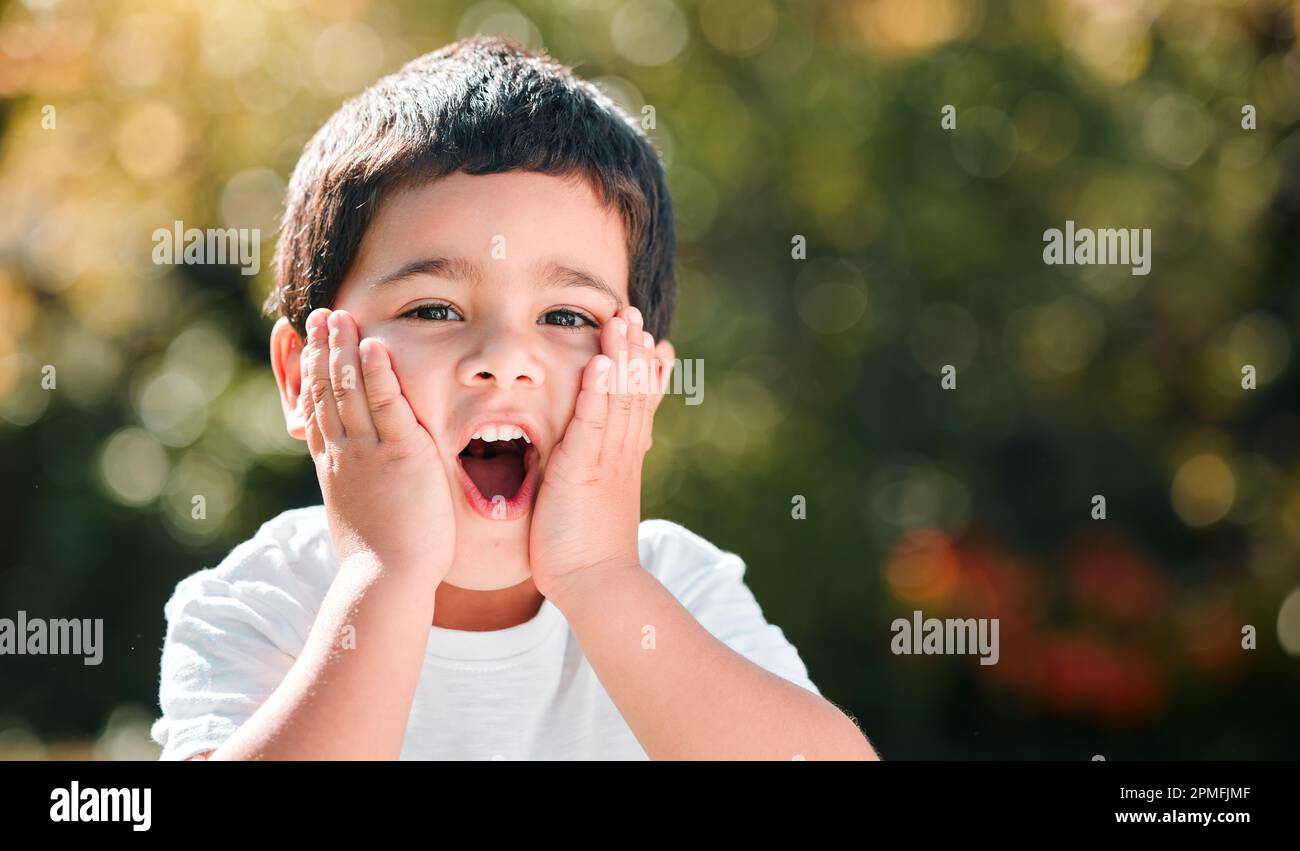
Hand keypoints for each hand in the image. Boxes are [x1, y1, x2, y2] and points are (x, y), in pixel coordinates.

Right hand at [300, 307, 455, 579]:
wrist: (387, 580)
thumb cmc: (380, 561)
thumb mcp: (355, 518)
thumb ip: (353, 494)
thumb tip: (349, 492)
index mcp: (334, 468)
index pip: (316, 409)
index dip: (309, 374)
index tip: (307, 346)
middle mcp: (343, 454)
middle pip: (325, 390)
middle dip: (322, 349)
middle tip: (319, 315)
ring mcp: (368, 452)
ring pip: (349, 390)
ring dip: (344, 349)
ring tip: (342, 316)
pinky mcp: (400, 455)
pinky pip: (387, 406)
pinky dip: (379, 373)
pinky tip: (375, 345)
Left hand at [529, 306, 672, 602]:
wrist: (599, 587)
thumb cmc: (587, 553)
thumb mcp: (596, 505)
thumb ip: (594, 477)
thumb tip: (589, 463)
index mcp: (623, 460)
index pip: (639, 405)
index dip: (644, 370)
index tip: (650, 339)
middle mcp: (621, 454)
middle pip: (633, 392)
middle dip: (633, 350)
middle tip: (634, 312)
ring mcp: (606, 461)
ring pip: (618, 399)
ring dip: (620, 357)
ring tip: (622, 320)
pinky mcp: (583, 472)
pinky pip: (592, 425)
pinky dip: (597, 392)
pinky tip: (599, 363)